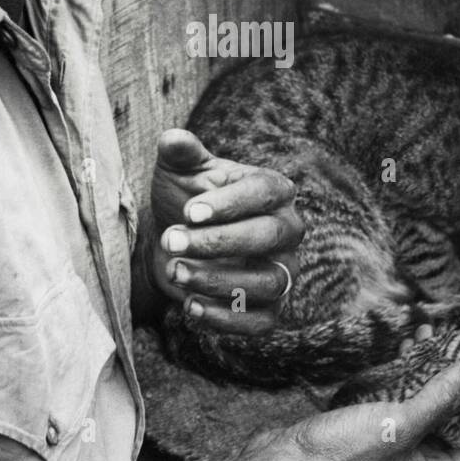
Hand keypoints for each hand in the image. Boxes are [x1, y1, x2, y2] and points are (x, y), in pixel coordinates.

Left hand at [148, 128, 302, 333]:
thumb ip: (181, 153)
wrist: (176, 244)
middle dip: (218, 241)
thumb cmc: (185, 200)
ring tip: (175, 271)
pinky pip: (261, 321)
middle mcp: (287, 230)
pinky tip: (189, 306)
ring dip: (218, 280)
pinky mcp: (270, 308)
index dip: (229, 204)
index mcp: (274, 190)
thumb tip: (172, 138)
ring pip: (268, 282)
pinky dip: (226, 319)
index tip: (189, 212)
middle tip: (172, 240)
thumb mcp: (180, 172)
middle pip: (268, 237)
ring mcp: (283, 271)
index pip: (265, 193)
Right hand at [262, 359, 459, 460]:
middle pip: (456, 428)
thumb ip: (443, 397)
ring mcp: (390, 458)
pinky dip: (403, 382)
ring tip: (431, 338)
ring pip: (424, 414)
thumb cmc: (340, 459)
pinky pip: (396, 409)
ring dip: (430, 377)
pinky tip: (400, 351)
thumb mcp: (400, 424)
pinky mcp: (366, 441)